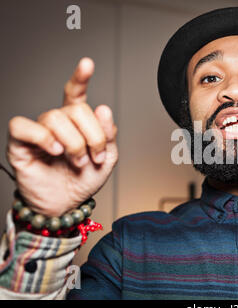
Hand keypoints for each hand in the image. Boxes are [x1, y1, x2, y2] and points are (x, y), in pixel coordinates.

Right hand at [7, 58, 117, 216]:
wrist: (66, 204)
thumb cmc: (83, 180)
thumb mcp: (106, 158)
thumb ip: (107, 135)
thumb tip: (103, 108)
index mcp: (77, 122)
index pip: (75, 93)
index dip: (80, 77)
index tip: (87, 63)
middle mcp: (57, 122)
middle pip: (75, 109)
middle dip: (92, 135)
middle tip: (94, 157)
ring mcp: (38, 131)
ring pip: (55, 118)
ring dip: (74, 143)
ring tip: (78, 162)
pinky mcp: (20, 143)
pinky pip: (23, 126)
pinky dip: (43, 137)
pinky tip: (55, 150)